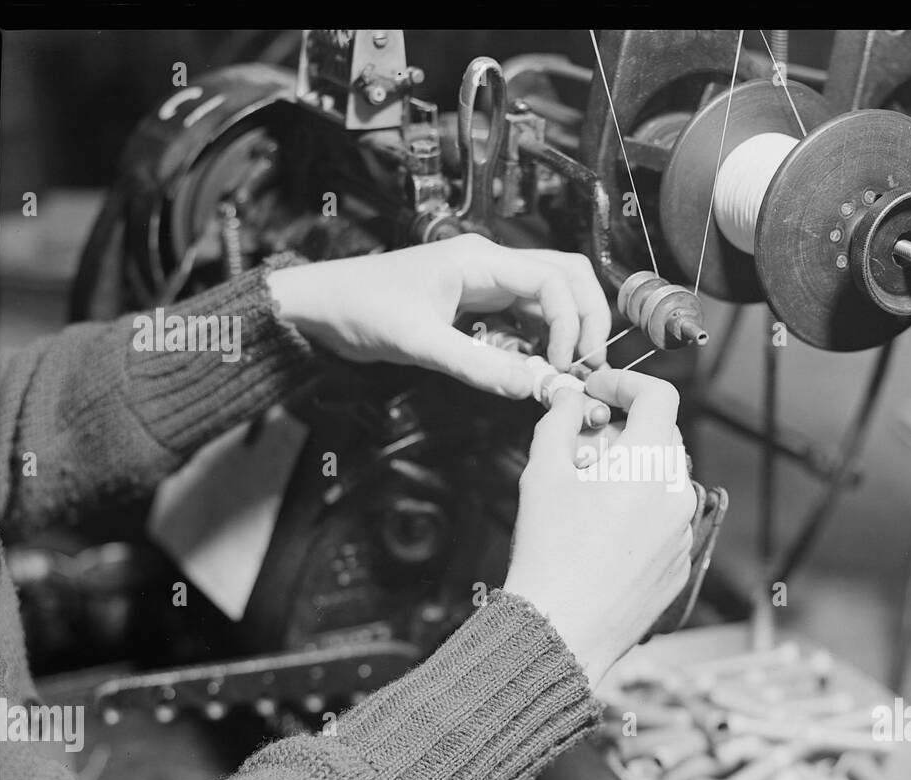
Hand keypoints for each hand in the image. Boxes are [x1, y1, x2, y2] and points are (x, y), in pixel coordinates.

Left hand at [266, 234, 610, 421]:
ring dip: (570, 329)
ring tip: (570, 370)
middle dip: (588, 318)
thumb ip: (478, 365)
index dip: (572, 322)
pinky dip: (544, 339)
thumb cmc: (361, 309)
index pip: (553, 280)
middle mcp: (491, 265)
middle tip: (589, 365)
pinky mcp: (478, 304)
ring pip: (551, 296)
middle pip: (566, 278)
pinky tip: (540, 367)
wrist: (322, 306)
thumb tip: (533, 388)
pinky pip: (527, 316)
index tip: (565, 364)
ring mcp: (487, 283)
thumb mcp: (419, 342)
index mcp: (480, 260)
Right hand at [503, 368, 697, 685]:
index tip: (597, 392)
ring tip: (588, 494)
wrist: (561, 630)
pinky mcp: (680, 565)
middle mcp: (677, 495)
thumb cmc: (548, 554)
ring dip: (632, 471)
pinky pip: (666, 521)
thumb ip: (559, 422)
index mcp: (649, 464)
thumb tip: (570, 400)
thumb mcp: (542, 473)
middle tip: (581, 441)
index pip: (659, 396)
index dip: (625, 383)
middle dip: (624, 428)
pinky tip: (601, 533)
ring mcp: (684, 533)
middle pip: (662, 436)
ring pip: (663, 480)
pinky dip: (639, 512)